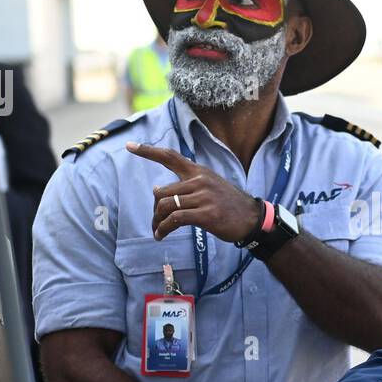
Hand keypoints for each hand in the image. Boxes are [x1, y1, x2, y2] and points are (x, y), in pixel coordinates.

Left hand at [125, 141, 262, 242]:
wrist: (252, 219)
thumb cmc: (228, 205)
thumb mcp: (209, 187)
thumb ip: (185, 186)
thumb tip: (157, 190)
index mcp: (199, 171)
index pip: (170, 156)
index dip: (148, 151)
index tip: (129, 146)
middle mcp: (199, 181)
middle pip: (161, 192)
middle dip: (154, 210)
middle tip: (155, 223)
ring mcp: (203, 197)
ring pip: (165, 206)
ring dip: (157, 222)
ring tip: (157, 231)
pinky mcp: (205, 214)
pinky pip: (174, 220)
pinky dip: (163, 229)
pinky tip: (161, 235)